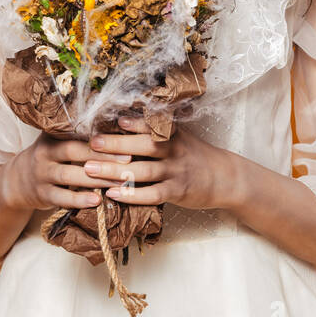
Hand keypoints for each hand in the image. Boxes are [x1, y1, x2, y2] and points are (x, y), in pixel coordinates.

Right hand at [0, 135, 125, 211]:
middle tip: (128, 160)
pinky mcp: (42, 194)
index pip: (77, 131)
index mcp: (52, 134)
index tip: (123, 137)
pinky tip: (97, 200)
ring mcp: (42, 173)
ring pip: (69, 175)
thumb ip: (79, 134)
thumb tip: (118, 126)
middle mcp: (44, 151)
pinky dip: (80, 199)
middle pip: (74, 150)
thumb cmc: (51, 157)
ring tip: (119, 182)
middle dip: (102, 155)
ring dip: (96, 179)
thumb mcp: (58, 140)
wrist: (18, 181)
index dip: (100, 135)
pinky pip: (62, 197)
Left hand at [82, 113, 237, 210]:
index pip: (147, 125)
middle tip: (90, 145)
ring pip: (141, 170)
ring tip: (90, 169)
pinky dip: (130, 194)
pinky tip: (112, 193)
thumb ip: (155, 130)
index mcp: (172, 133)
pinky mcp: (177, 192)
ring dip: (114, 170)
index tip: (104, 122)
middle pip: (141, 145)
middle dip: (114, 144)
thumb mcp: (180, 137)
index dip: (126, 124)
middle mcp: (173, 149)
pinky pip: (151, 194)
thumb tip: (121, 122)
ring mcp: (175, 171)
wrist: (225, 178)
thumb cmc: (195, 156)